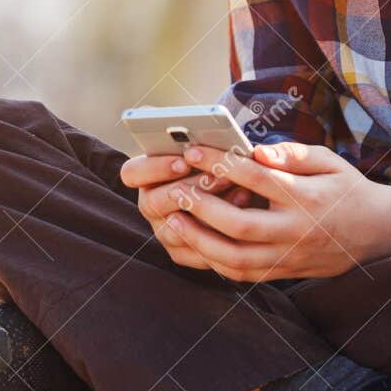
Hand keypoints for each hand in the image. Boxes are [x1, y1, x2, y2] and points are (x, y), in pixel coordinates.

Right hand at [120, 150, 258, 269]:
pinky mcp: (183, 251)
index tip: (184, 162)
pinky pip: (193, 251)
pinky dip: (217, 234)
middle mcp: (151, 203)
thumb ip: (227, 139)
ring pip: (173, 229)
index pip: (131, 173)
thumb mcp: (228, 144)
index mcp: (147, 175)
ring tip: (239, 190)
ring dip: (205, 210)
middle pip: (151, 202)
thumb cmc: (231, 161)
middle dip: (186, 189)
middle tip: (217, 178)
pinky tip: (243, 213)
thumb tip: (259, 153)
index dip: (155, 168)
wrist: (251, 192)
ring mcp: (165, 229)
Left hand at [154, 142, 390, 282]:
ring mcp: (289, 258)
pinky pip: (242, 274)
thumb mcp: (330, 161)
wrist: (377, 233)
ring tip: (172, 222)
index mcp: (307, 198)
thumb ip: (293, 154)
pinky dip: (213, 261)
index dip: (222, 165)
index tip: (193, 151)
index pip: (257, 180)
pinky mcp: (283, 273)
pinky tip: (193, 244)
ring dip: (200, 242)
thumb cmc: (347, 189)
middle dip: (203, 209)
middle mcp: (296, 232)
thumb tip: (256, 152)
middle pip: (241, 226)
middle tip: (177, 191)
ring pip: (236, 259)